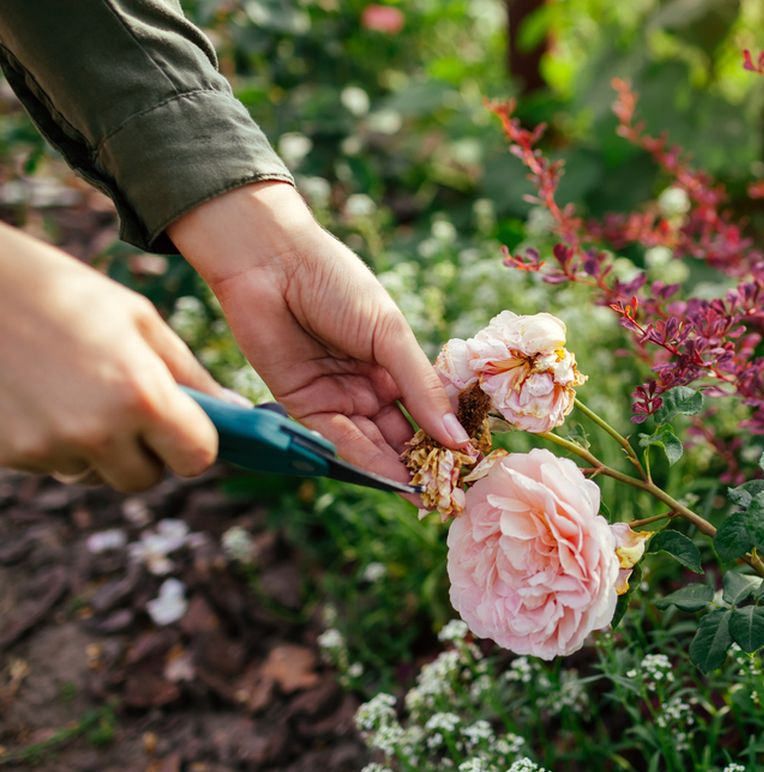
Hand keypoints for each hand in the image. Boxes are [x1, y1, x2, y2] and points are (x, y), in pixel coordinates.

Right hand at [0, 224, 221, 490]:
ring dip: (96, 449)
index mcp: (142, 395)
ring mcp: (49, 448)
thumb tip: (234, 412)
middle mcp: (98, 432)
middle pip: (145, 478)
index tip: (184, 424)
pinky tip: (39, 394)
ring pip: (95, 474)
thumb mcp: (136, 319)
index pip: (197, 457)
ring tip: (76, 389)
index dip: (194, 443)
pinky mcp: (10, 454)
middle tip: (127, 406)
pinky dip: (54, 441)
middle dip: (145, 451)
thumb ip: (189, 373)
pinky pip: (53, 463)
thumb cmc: (59, 290)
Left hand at [168, 182, 468, 484]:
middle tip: (450, 494)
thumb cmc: (337, 284)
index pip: (425, 410)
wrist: (270, 262)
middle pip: (398, 434)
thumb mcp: (390, 335)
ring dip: (394, 470)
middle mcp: (365, 385)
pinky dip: (362, 459)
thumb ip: (421, 388)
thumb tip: (459, 437)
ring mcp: (334, 397)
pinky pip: (335, 438)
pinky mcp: (300, 405)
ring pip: (370, 443)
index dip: (446, 437)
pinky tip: (388, 478)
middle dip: (422, 464)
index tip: (471, 464)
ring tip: (424, 496)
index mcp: (393, 364)